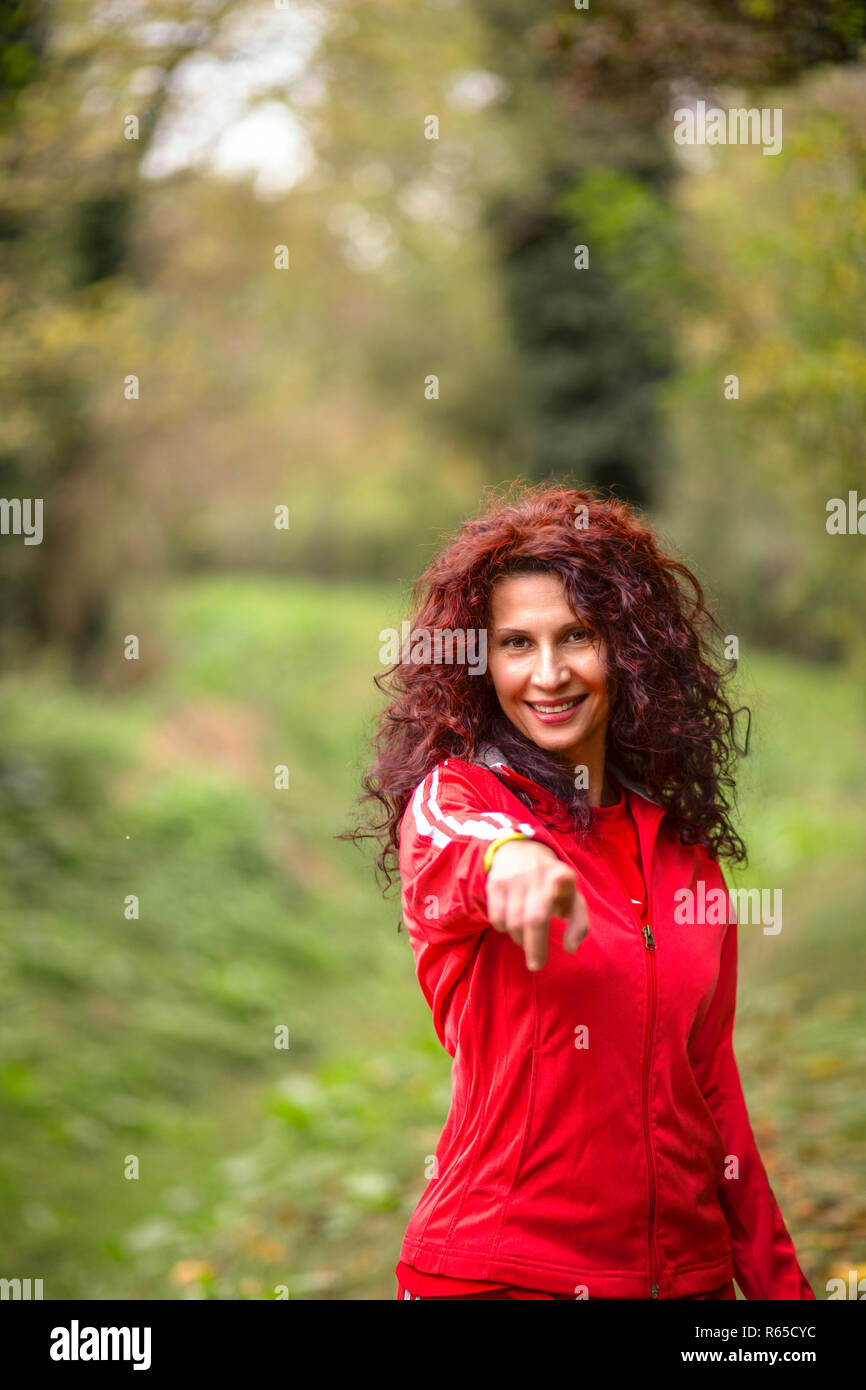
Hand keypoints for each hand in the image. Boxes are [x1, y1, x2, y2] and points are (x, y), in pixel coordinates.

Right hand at [485, 839, 588, 970]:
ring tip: (525, 941)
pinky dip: (504, 929)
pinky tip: (511, 926)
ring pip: (514, 922)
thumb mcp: (572, 898)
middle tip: (536, 965)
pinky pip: (497, 918)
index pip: (563, 879)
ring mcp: (514, 878)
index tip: (561, 880)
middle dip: (535, 946)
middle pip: (534, 918)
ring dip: (520, 939)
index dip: (561, 883)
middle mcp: (538, 874)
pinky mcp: (495, 883)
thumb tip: (570, 949)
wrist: (520, 851)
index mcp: (562, 876)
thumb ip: (578, 924)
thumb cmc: (553, 885)